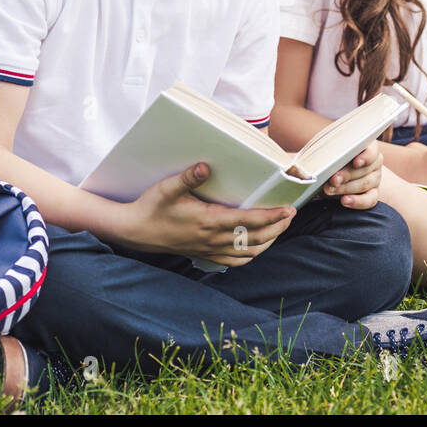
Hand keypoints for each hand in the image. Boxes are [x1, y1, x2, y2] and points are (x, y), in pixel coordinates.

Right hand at [123, 162, 295, 265]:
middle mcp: (212, 239)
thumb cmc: (152, 207)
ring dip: (268, 241)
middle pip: (256, 239)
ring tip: (279, 228)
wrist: (136, 231)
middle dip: (277, 228)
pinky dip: (251, 255)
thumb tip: (206, 166)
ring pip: (249, 252)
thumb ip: (187, 177)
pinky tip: (257, 246)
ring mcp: (210, 249)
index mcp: (208, 221)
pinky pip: (235, 261)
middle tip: (290, 215)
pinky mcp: (205, 254)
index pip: (248, 221)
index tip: (289, 210)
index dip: (272, 217)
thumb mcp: (167, 188)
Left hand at [322, 141, 381, 209]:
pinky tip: (344, 201)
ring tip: (329, 190)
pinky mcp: (372, 194)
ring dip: (345, 188)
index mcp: (368, 146)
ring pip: (364, 185)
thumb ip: (331, 151)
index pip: (372, 150)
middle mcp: (375, 162)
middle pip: (365, 169)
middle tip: (333, 179)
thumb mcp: (330, 148)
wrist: (333, 168)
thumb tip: (322, 160)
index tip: (356, 162)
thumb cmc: (331, 154)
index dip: (366, 156)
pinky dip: (356, 201)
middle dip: (347, 175)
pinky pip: (369, 200)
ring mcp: (375, 178)